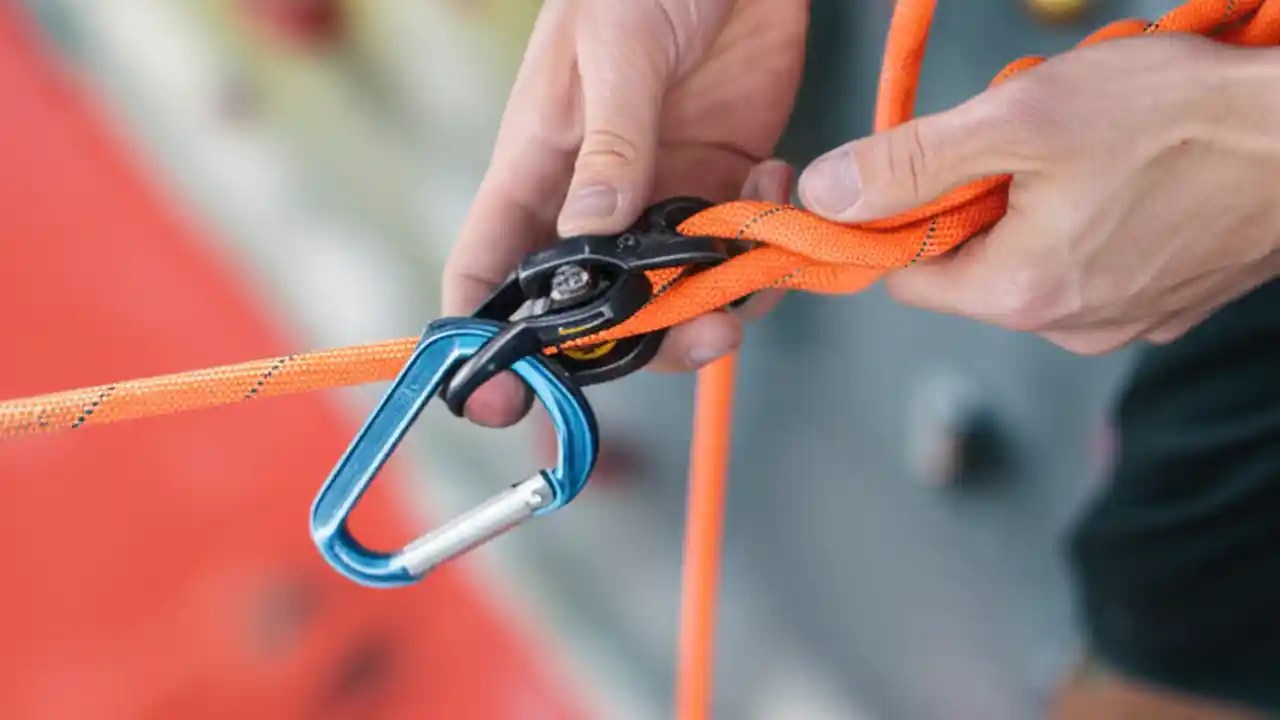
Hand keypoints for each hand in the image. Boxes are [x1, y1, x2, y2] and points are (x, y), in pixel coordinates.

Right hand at [444, 0, 806, 425]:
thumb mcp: (617, 46)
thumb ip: (609, 142)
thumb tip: (590, 233)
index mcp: (539, 166)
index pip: (489, 268)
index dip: (484, 340)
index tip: (498, 401)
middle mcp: (595, 196)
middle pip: (593, 310)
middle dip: (639, 343)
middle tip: (700, 335)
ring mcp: (664, 191)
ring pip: (673, 293)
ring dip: (715, 306)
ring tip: (753, 279)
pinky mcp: (730, 177)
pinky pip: (740, 248)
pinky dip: (765, 245)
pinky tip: (781, 189)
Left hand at [797, 34, 1279, 353]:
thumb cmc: (1183, 120)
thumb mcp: (1021, 120)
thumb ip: (912, 162)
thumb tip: (825, 193)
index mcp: (1021, 294)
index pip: (907, 274)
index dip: (903, 215)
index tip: (929, 163)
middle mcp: (1069, 327)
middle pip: (971, 263)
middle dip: (981, 194)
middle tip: (1033, 137)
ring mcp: (1125, 319)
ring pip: (1034, 255)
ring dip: (1040, 198)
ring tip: (1096, 147)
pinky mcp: (1167, 301)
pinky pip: (1094, 259)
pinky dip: (1094, 214)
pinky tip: (1136, 169)